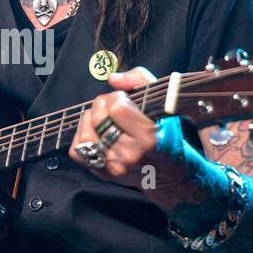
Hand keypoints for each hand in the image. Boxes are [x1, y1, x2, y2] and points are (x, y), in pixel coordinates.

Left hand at [67, 67, 185, 183]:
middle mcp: (130, 154)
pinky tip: (96, 133)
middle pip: (98, 118)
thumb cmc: (170, 135)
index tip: (124, 99)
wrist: (174, 173)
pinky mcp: (105, 173)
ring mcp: (115, 166)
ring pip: (84, 134)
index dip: (117, 97)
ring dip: (90, 120)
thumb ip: (140, 81)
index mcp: (148, 137)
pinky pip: (77, 151)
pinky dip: (82, 137)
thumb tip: (113, 79)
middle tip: (113, 106)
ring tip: (104, 119)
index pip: (116, 107)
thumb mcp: (164, 101)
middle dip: (103, 105)